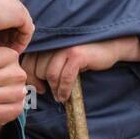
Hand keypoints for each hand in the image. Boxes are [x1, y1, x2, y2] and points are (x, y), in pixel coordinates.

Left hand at [22, 38, 137, 102]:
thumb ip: (49, 62)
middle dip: (41, 84)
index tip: (38, 87)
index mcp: (48, 42)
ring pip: (51, 74)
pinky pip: (65, 77)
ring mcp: (65, 48)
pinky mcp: (77, 55)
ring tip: (59, 96)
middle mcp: (54, 43)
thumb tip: (33, 81)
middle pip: (38, 69)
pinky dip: (64, 90)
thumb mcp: (63, 57)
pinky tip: (65, 96)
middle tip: (47, 93)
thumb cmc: (85, 55)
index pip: (29, 60)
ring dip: (54, 89)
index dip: (31, 77)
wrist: (110, 47)